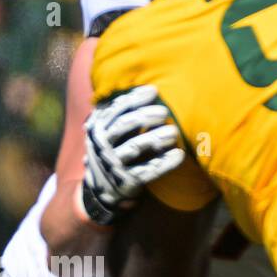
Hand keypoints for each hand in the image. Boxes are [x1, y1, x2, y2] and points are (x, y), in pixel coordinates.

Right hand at [81, 85, 183, 225]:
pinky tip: (179, 155)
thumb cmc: (113, 149)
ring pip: (134, 147)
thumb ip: (120, 113)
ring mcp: (114, 163)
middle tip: (164, 112)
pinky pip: (147, 171)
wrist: (102, 187)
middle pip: (123, 126)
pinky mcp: (127, 180)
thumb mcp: (108, 130)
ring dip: (154, 138)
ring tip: (173, 132)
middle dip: (144, 116)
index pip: (115, 109)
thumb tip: (147, 88)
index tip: (153, 90)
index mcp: (98, 128)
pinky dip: (164, 163)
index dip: (134, 98)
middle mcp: (102, 144)